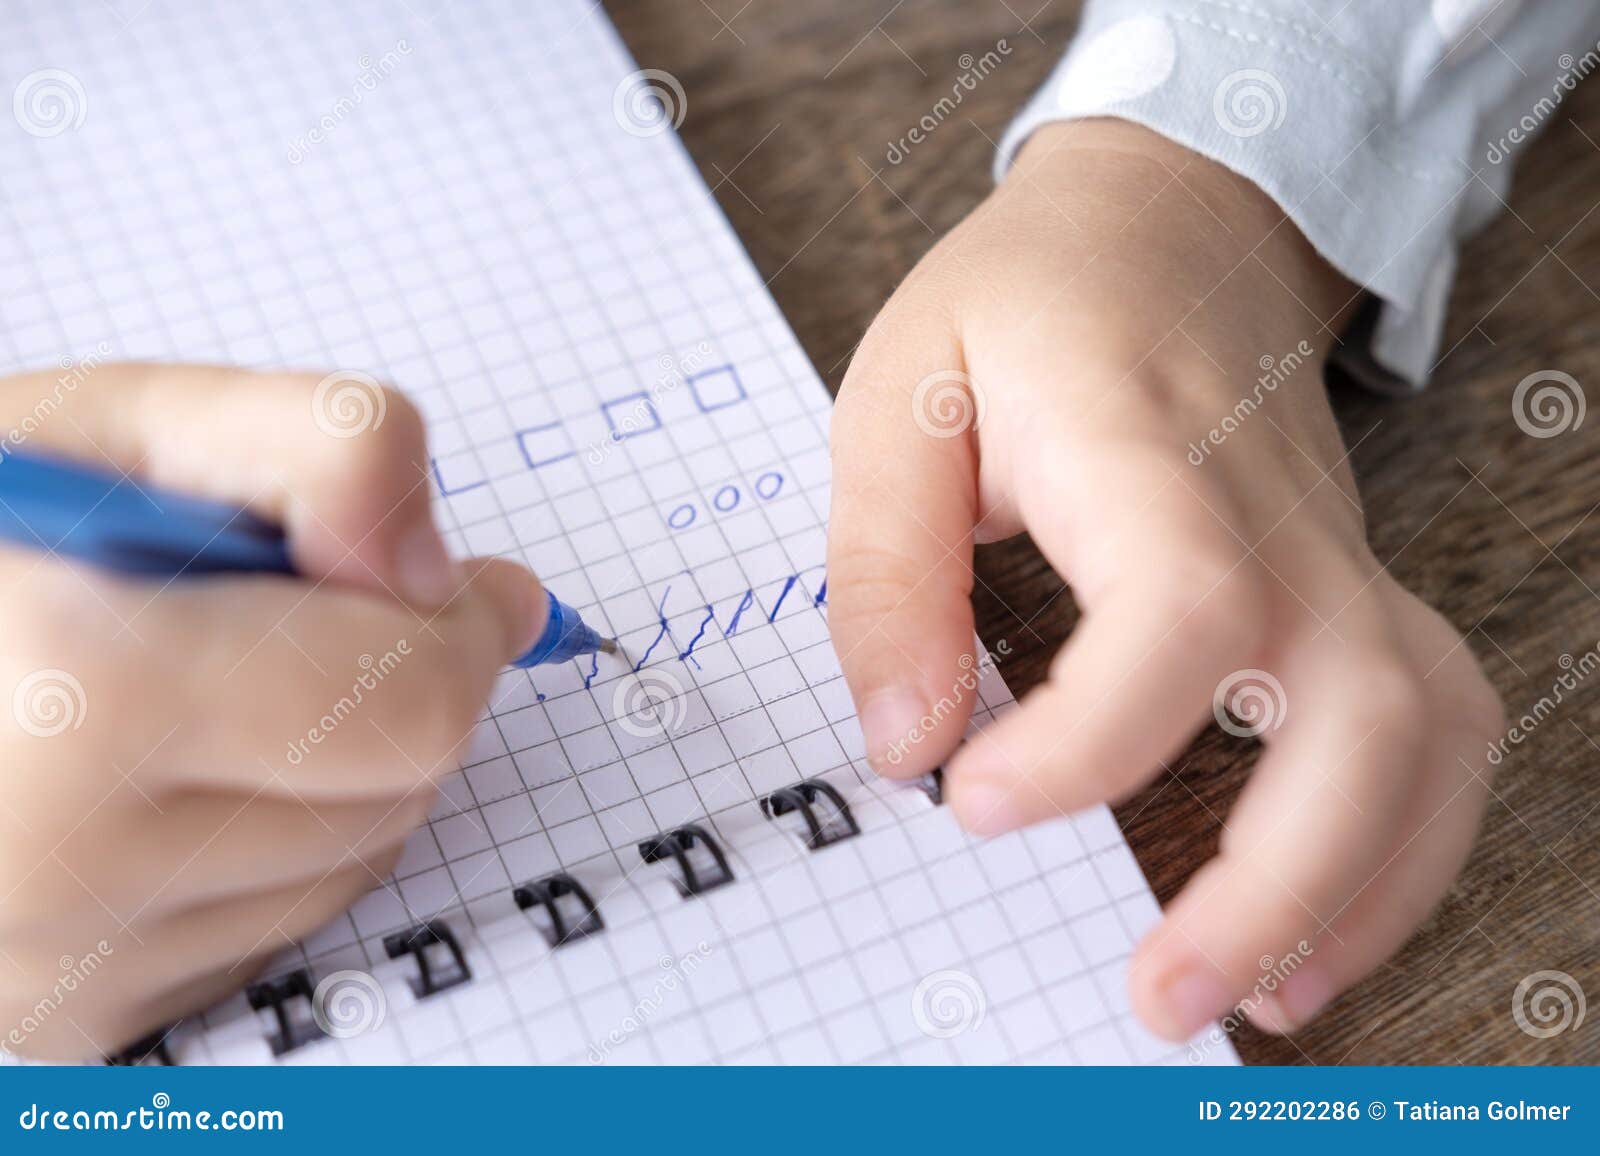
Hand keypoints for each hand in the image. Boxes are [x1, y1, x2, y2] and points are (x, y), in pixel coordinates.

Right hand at [0, 363, 543, 1059]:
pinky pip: (276, 929)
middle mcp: (62, 868)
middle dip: (384, 689)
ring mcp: (65, 966)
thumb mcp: (132, 427)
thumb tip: (455, 578)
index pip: (415, 707)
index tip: (415, 578)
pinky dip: (265, 847)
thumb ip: (323, 450)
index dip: (451, 626)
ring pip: (349, 866)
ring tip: (194, 692)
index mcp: (86, 696)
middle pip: (398, 791)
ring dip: (329, 770)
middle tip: (271, 621)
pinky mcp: (78, 1020)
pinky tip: (163, 775)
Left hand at [827, 120, 1503, 1041]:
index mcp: (1145, 447)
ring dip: (1355, 891)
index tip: (975, 802)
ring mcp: (1337, 558)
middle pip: (1357, 706)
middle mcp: (1275, 517)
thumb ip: (886, 569)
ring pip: (1426, 738)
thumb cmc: (1024, 309)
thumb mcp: (901, 396)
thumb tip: (903, 744)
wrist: (1170, 228)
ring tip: (1241, 997)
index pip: (1182, 604)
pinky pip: (1432, 734)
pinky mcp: (1352, 594)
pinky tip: (1302, 932)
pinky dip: (1392, 853)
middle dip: (1272, 880)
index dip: (1092, 733)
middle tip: (1155, 994)